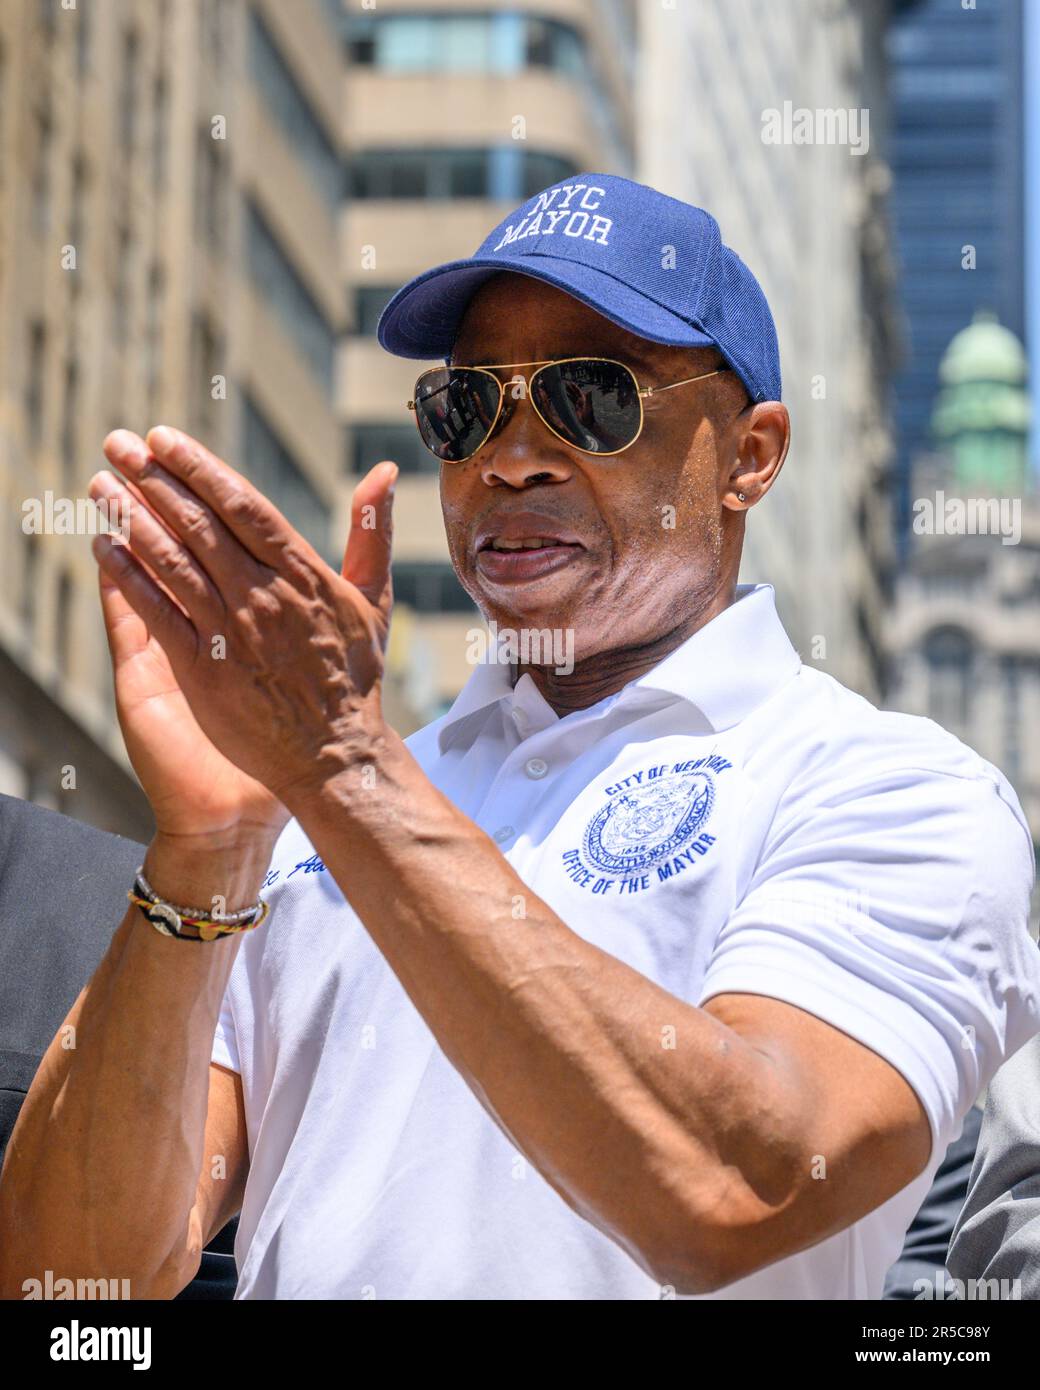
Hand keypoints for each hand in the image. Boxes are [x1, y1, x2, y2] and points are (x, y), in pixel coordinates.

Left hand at [89, 427, 397, 811]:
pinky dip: (129, 576)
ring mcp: (231, 631)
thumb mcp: (372, 598)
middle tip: (120, 444)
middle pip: (200, 523)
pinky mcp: (205, 668)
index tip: (165, 439)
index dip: (199, 468)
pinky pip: (158, 611)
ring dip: (131, 518)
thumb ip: (372, 532)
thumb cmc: (354, 677)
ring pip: (173, 561)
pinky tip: (104, 547)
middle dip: (155, 479)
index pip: (243, 505)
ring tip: (101, 486)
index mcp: (303, 574)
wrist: (335, 756)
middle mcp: (264, 596)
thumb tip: (383, 471)